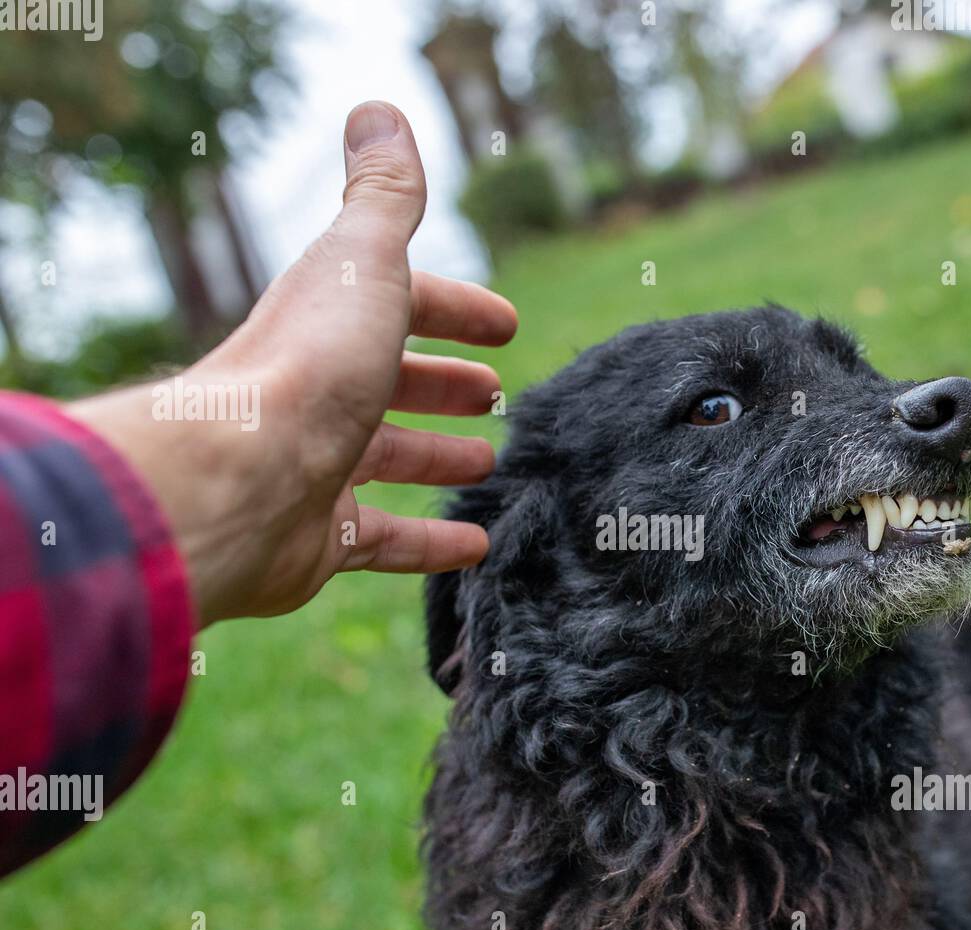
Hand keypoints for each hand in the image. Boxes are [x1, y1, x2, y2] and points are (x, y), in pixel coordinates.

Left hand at [68, 101, 515, 627]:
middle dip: (443, 383)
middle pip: (389, 382)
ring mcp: (317, 467)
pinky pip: (386, 539)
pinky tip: (477, 548)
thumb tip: (380, 112)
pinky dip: (432, 544)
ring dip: (437, 457)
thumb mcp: (362, 264)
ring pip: (388, 459)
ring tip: (487, 462)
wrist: (238, 483)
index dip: (453, 308)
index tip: (505, 324)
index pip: (399, 304)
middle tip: (493, 392)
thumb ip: (384, 197)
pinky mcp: (320, 537)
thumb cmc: (308, 367)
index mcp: (330, 324)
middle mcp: (319, 393)